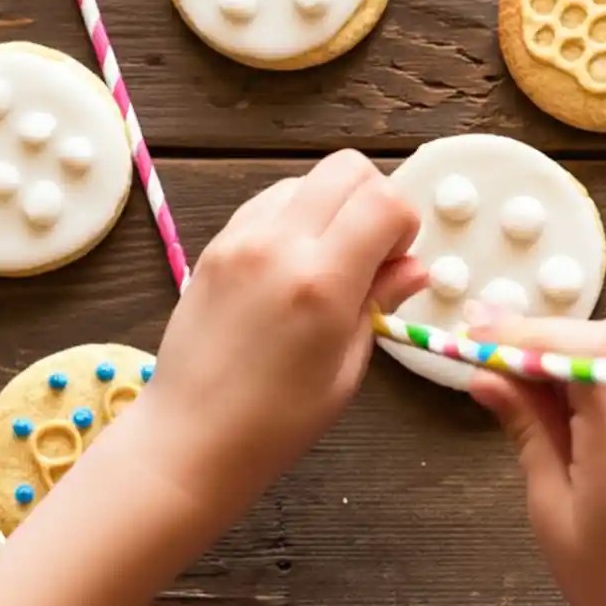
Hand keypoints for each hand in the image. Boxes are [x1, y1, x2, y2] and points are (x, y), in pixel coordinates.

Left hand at [146, 149, 425, 499]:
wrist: (189, 438)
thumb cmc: (277, 422)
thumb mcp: (347, 369)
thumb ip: (379, 303)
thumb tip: (416, 267)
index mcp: (321, 282)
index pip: (385, 201)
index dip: (405, 225)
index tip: (396, 265)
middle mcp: (279, 245)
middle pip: (348, 167)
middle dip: (374, 200)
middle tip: (369, 255)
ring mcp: (241, 239)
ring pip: (307, 178)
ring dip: (332, 206)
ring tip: (327, 263)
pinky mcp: (216, 243)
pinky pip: (269, 201)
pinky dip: (294, 216)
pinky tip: (292, 266)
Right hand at [466, 305, 605, 605]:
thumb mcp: (553, 513)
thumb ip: (526, 433)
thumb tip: (489, 379)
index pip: (580, 351)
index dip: (523, 334)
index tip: (480, 336)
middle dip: (550, 334)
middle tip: (498, 355)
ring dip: (576, 345)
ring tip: (530, 378)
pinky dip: (602, 364)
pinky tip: (570, 393)